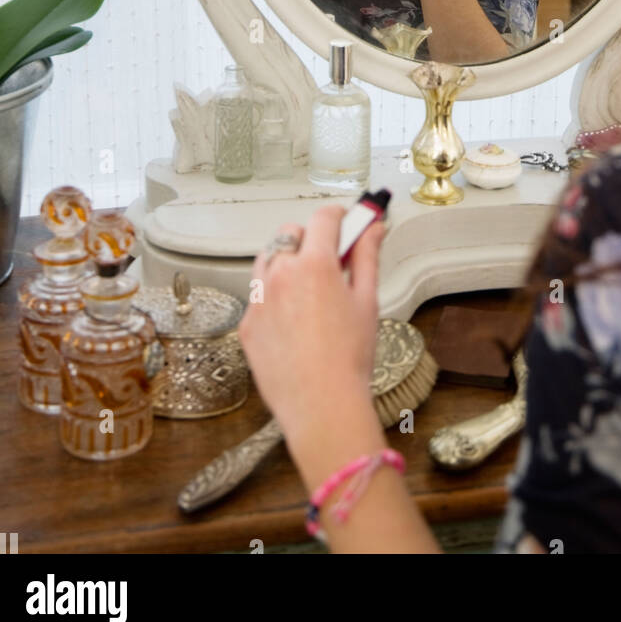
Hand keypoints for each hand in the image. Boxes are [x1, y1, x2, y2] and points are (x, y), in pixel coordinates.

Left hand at [238, 205, 386, 436]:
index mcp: (314, 265)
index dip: (339, 216)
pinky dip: (273, 298)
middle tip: (329, 261)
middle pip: (290, 234)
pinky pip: (258, 296)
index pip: (323, 218)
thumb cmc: (349, 357)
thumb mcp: (367, 301)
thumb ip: (367, 257)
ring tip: (308, 291)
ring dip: (286, 263)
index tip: (347, 222)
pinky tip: (293, 322)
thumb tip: (373, 228)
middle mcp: (280, 274)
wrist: (321, 405)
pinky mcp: (247, 324)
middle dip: (310, 239)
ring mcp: (259, 299)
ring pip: (268, 261)